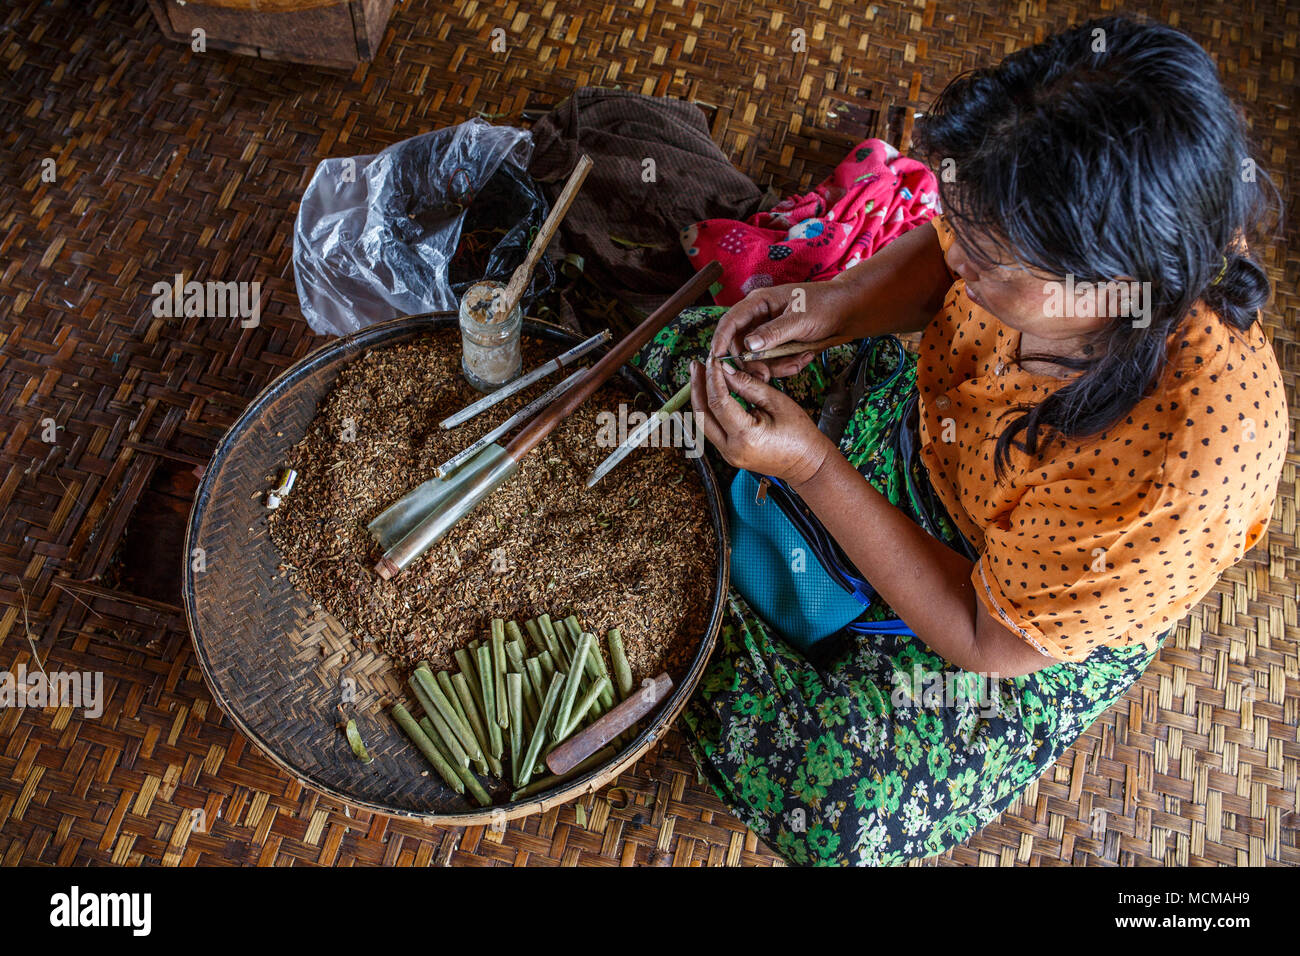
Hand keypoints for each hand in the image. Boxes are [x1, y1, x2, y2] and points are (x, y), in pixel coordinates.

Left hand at [690, 356, 835, 484]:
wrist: (808, 464)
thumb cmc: (800, 434)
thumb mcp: (777, 402)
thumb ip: (748, 386)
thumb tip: (725, 371)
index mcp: (746, 437)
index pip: (718, 402)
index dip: (712, 378)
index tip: (712, 359)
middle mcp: (731, 450)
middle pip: (702, 414)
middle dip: (697, 386)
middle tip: (697, 364)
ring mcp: (727, 455)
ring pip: (703, 423)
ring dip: (700, 397)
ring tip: (701, 375)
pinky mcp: (729, 454)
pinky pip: (712, 429)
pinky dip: (709, 409)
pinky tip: (711, 393)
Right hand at [710, 280, 856, 381]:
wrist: (848, 311)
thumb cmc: (825, 305)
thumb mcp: (799, 319)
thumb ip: (773, 333)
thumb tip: (747, 346)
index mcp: (758, 303)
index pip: (730, 321)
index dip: (720, 340)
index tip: (717, 359)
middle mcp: (759, 319)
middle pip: (740, 346)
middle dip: (753, 363)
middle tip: (765, 375)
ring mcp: (769, 334)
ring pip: (758, 359)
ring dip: (776, 366)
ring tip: (799, 360)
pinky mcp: (779, 345)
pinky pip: (774, 362)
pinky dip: (787, 365)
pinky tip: (804, 357)